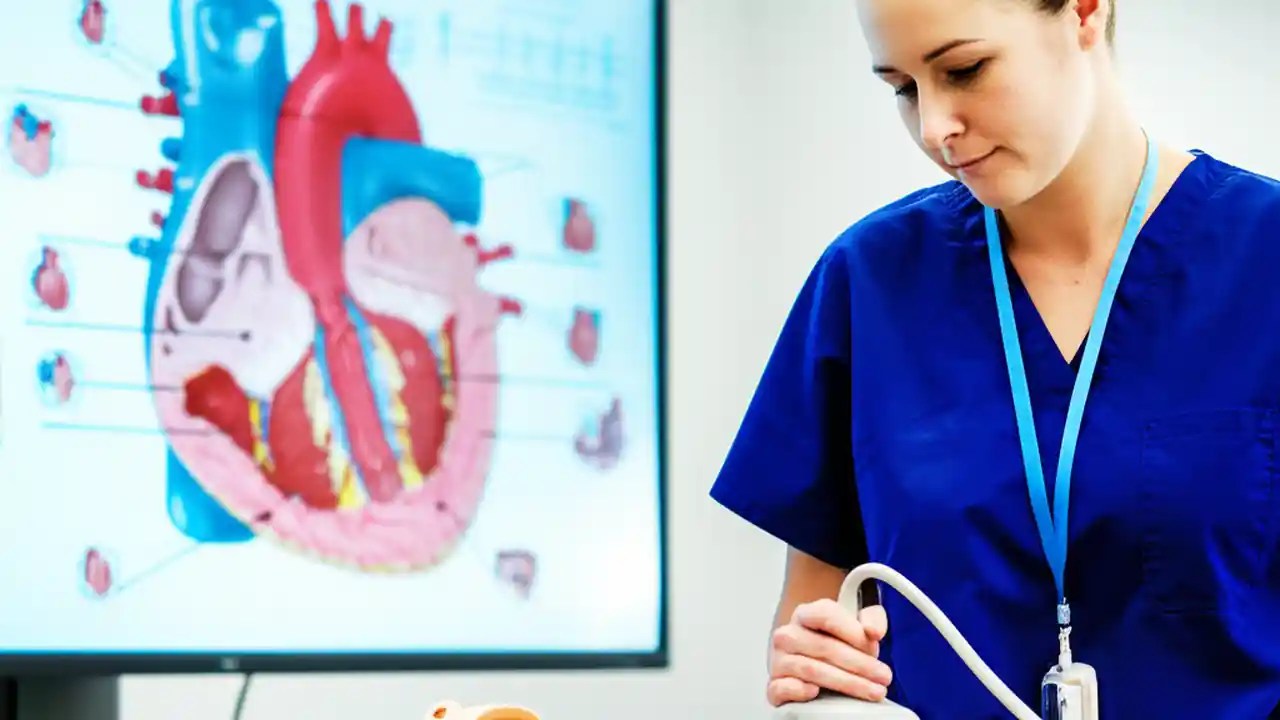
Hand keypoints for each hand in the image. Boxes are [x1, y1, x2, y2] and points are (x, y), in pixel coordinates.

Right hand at [767, 599, 892, 705]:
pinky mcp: (775, 686)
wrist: (814, 663)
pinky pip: (782, 688)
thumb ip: (871, 619)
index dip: (852, 630)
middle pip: (823, 646)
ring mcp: (779, 661)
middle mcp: (788, 636)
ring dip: (846, 682)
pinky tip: (817, 692)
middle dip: (859, 664)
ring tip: (872, 690)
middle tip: (882, 676)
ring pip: (811, 670)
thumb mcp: (857, 626)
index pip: (826, 615)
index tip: (874, 644)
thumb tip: (873, 631)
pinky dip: (799, 690)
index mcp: (805, 614)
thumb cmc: (835, 643)